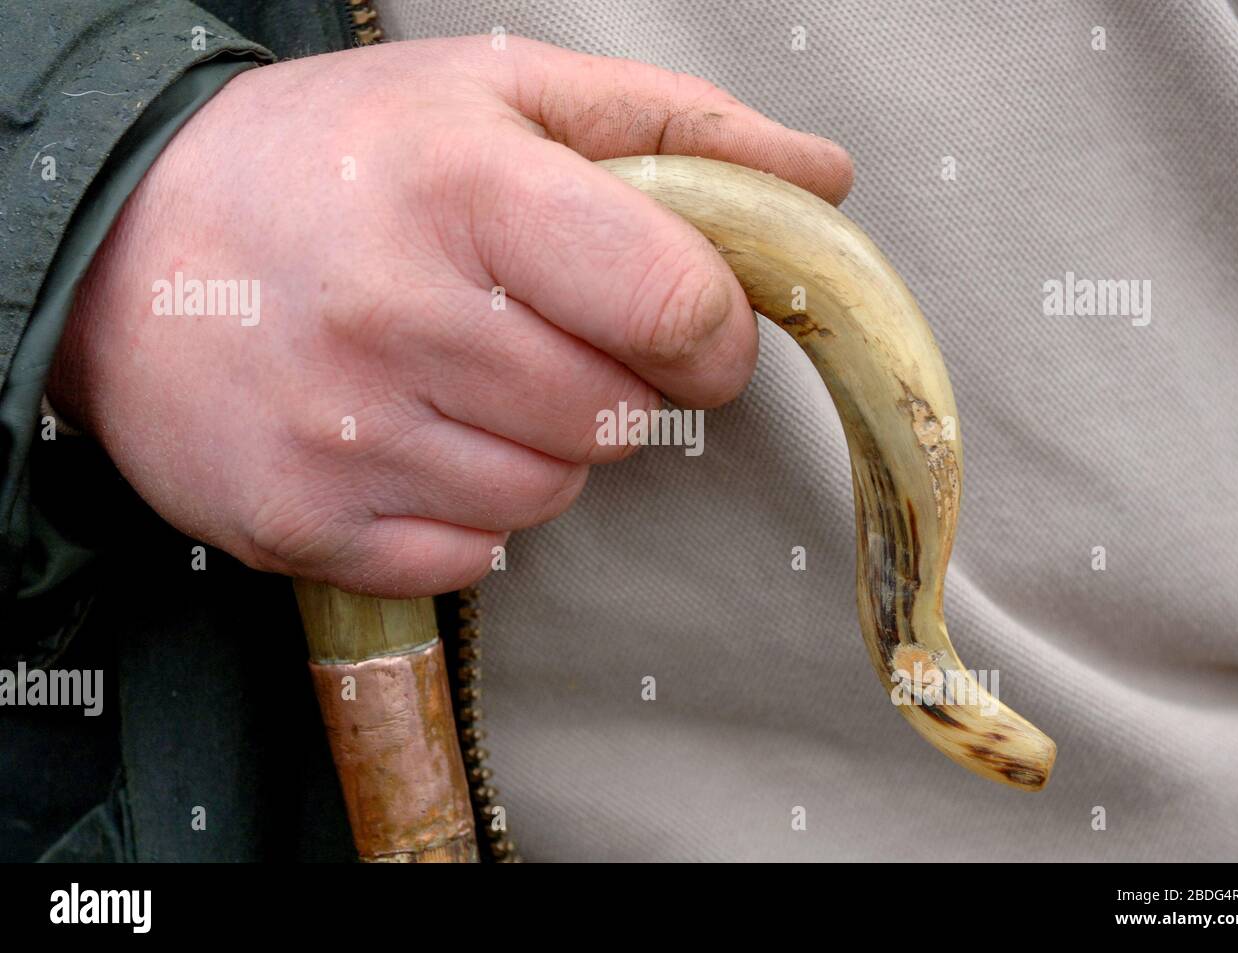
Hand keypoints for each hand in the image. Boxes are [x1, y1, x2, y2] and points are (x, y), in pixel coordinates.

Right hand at [48, 36, 852, 596]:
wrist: (125, 249)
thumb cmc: (328, 162)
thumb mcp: (497, 97)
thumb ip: (677, 133)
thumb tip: (823, 180)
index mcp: (466, 194)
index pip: (677, 309)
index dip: (716, 336)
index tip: (690, 332)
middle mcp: (400, 319)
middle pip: (619, 421)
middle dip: (619, 389)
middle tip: (549, 337)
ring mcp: (344, 437)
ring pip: (549, 496)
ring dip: (543, 449)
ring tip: (468, 379)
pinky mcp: (302, 523)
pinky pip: (469, 558)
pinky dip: (468, 512)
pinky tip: (414, 439)